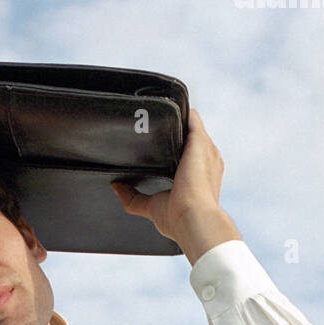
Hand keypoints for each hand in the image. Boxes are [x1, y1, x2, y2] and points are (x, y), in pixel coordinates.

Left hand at [111, 109, 240, 264]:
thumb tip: (117, 188)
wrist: (193, 218)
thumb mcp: (151, 206)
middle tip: (154, 126)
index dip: (179, 150)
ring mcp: (205, 151)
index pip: (190, 156)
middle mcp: (206, 162)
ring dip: (178, 120)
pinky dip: (182, 112)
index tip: (162, 144)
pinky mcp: (199, 141)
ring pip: (193, 126)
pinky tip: (169, 106)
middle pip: (193, 139)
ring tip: (160, 111)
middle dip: (177, 132)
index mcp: (199, 177)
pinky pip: (192, 119)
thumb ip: (134, 197)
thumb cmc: (178, 218)